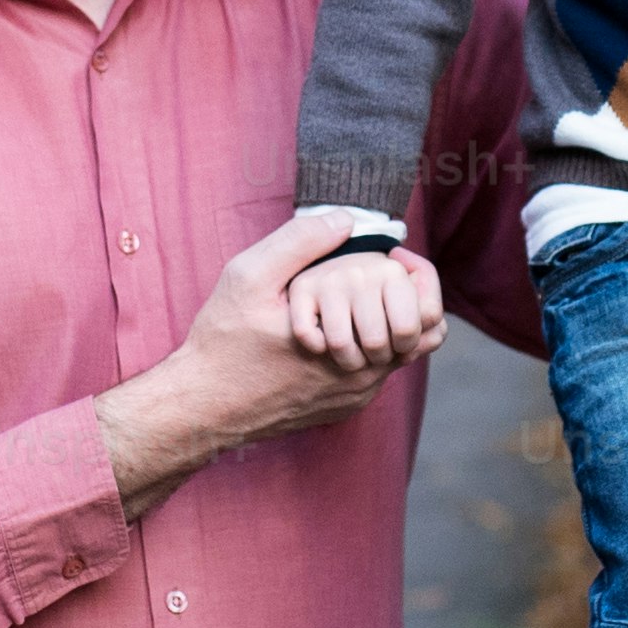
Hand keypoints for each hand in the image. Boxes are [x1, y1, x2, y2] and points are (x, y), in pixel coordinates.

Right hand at [101, 214, 443, 508]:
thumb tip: (347, 220)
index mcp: (350, 343)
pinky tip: (331, 329)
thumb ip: (299, 242)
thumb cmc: (223, 341)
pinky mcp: (342, 408)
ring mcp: (354, 397)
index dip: (418, 280)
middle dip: (400, 299)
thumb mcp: (250, 276)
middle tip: (369, 277)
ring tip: (347, 300)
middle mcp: (362, 378)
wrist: (203, 405)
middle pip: (417, 334)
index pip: (424, 315)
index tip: (390, 260)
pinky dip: (364, 348)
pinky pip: (373, 373)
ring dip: (381, 323)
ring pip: (396, 354)